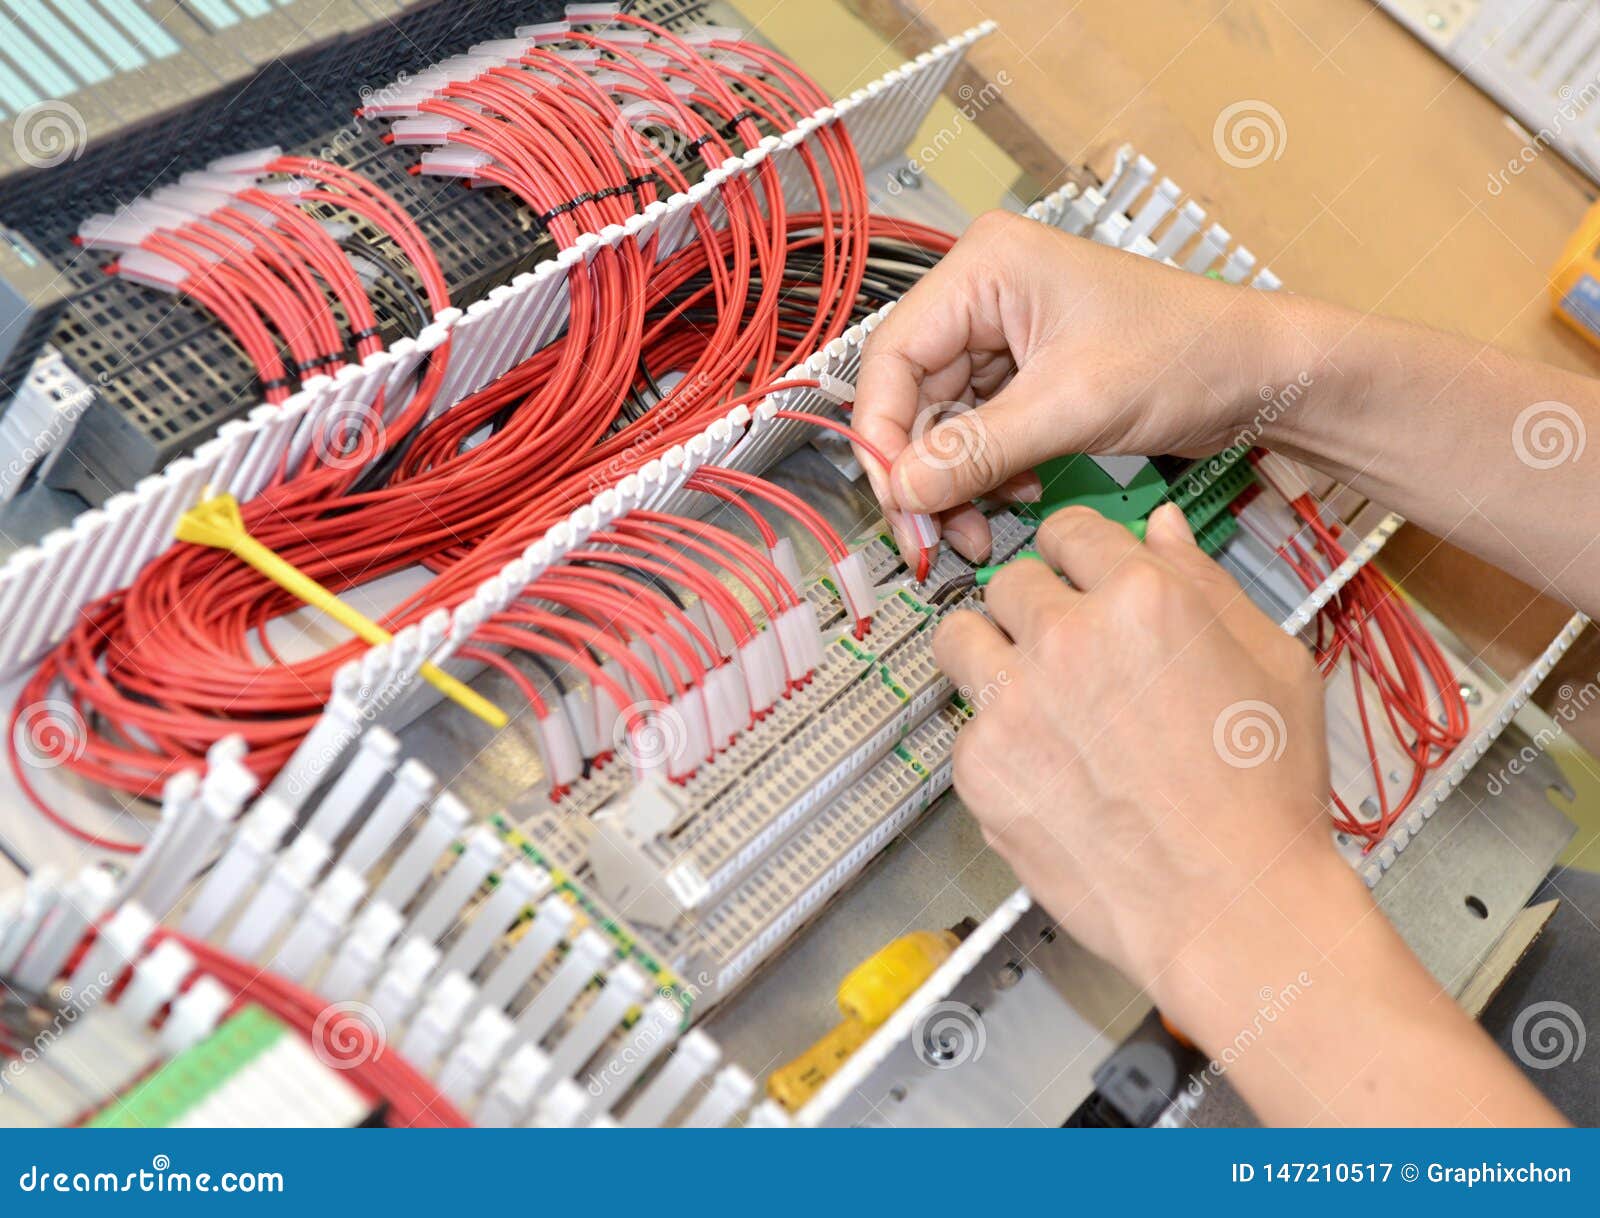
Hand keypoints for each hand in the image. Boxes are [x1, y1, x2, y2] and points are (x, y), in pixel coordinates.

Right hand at [855, 209, 1302, 559]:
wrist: (1260, 374)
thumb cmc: (1190, 352)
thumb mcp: (1073, 405)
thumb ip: (977, 450)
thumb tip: (904, 491)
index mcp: (986, 267)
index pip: (892, 356)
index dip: (883, 435)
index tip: (895, 498)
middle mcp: (985, 293)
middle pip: (910, 395)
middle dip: (920, 470)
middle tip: (927, 535)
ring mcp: (1004, 335)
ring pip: (940, 422)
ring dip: (953, 481)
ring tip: (978, 527)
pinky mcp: (1026, 373)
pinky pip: (975, 432)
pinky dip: (984, 473)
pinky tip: (1013, 493)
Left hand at [937, 504, 1564, 1125]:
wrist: (1232, 905)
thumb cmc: (1266, 793)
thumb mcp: (1272, 662)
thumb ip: (1204, 582)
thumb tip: (1160, 527)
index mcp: (1142, 597)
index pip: (1068, 529)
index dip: (1078, 555)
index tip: (1080, 578)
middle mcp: (1066, 638)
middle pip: (1010, 581)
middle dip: (1036, 608)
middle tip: (1068, 654)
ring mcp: (1014, 703)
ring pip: (960, 639)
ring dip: (990, 655)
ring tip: (1033, 697)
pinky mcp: (981, 767)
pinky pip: (965, 725)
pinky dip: (995, 741)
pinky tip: (1048, 772)